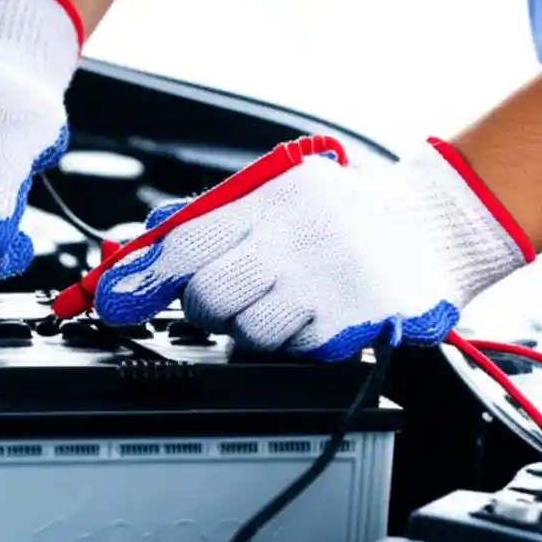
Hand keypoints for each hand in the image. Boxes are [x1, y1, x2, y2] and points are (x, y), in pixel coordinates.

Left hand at [90, 136, 534, 359]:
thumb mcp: (270, 190)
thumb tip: (131, 244)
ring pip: (248, 332)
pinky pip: (297, 351)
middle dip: (208, 305)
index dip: (138, 279)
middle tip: (237, 290)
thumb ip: (201, 217)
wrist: (432, 226)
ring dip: (256, 325)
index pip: (182, 244)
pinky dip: (300, 340)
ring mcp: (326, 282)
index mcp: (265, 200)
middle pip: (207, 298)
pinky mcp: (357, 321)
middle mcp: (294, 238)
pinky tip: (318, 312)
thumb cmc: (340, 211)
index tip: (110, 302)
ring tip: (287, 296)